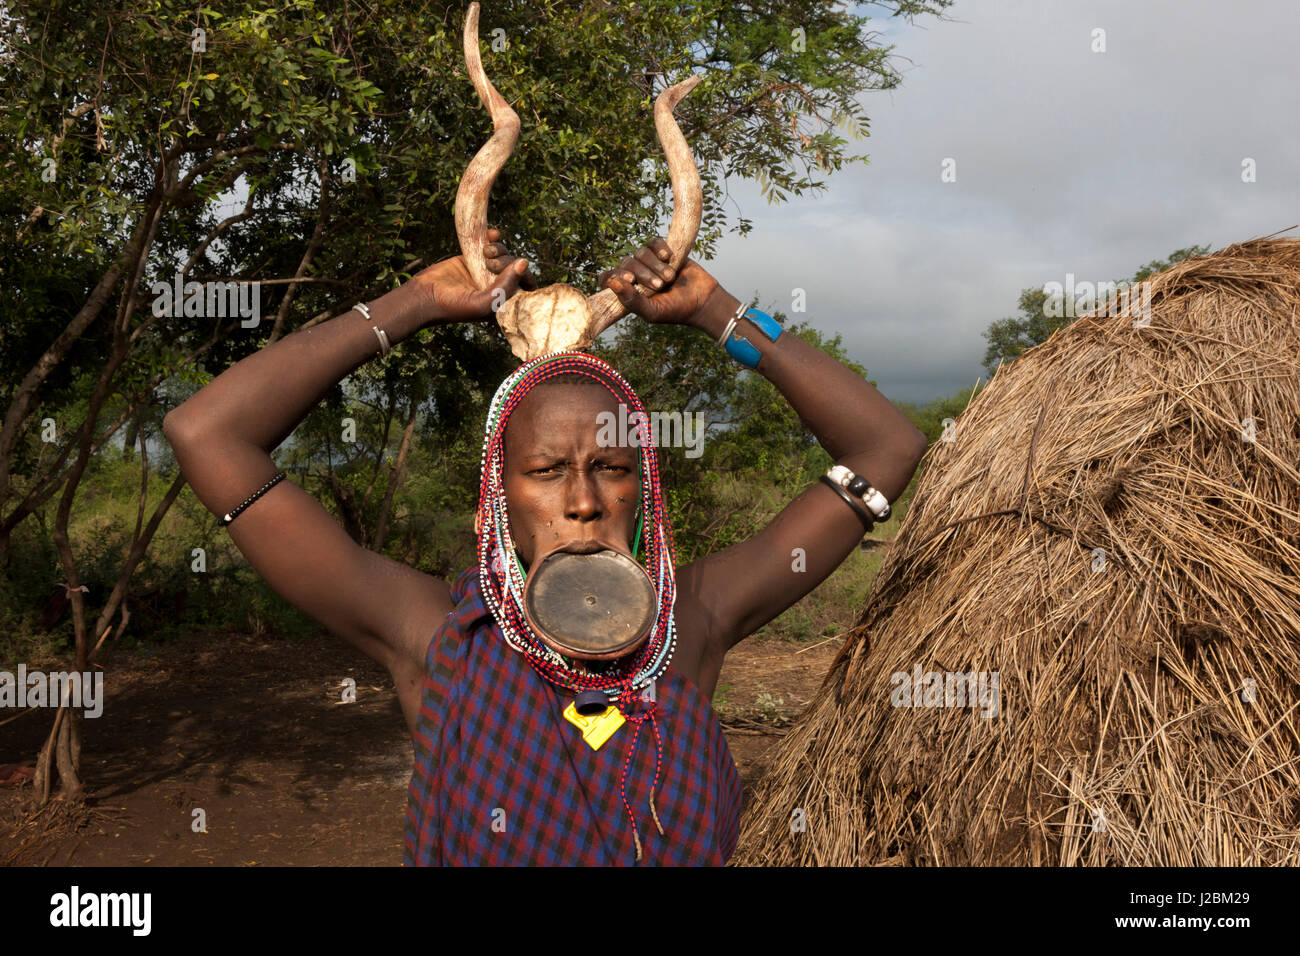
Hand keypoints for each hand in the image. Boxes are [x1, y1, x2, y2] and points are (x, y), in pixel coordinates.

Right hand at [408, 227, 535, 322]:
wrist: (425, 295)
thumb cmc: (455, 306)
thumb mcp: (484, 302)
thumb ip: (506, 285)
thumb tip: (524, 262)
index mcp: (504, 301)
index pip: (527, 288)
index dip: (527, 277)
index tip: (519, 270)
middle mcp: (498, 286)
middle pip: (516, 268)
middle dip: (509, 262)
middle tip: (491, 264)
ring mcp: (486, 271)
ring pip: (505, 254)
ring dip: (501, 249)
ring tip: (486, 251)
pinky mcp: (474, 258)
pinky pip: (491, 244)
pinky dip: (494, 237)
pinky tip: (491, 234)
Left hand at [598, 238, 718, 324]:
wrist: (702, 300)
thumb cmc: (676, 310)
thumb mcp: (652, 312)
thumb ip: (631, 300)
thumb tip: (612, 282)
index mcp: (627, 291)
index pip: (607, 278)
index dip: (613, 276)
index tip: (629, 279)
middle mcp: (635, 276)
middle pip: (626, 263)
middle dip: (643, 274)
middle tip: (660, 285)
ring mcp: (648, 262)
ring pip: (640, 252)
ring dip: (655, 264)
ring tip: (670, 277)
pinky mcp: (662, 251)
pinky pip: (652, 242)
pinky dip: (659, 247)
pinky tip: (668, 256)